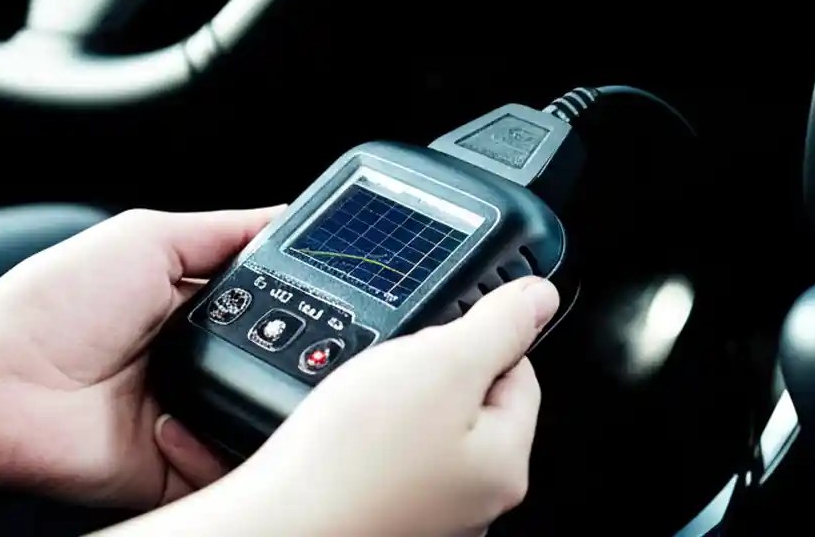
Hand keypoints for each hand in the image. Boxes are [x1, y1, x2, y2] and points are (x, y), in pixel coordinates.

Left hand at [0, 207, 278, 507]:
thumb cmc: (57, 303)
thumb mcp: (149, 239)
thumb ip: (225, 231)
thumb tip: (288, 214)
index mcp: (195, 309)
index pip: (273, 306)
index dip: (304, 303)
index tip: (336, 295)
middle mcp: (199, 364)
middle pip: (279, 364)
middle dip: (297, 358)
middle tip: (306, 348)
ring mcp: (190, 417)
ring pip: (262, 420)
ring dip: (260, 406)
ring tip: (231, 385)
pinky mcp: (175, 469)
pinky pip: (224, 469)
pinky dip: (210, 451)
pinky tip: (169, 425)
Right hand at [222, 277, 559, 536]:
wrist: (275, 523)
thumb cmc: (351, 459)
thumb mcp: (441, 363)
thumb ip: (499, 325)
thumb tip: (539, 299)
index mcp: (504, 464)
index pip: (518, 372)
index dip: (474, 340)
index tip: (433, 337)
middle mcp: (474, 500)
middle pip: (468, 402)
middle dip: (427, 375)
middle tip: (387, 374)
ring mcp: (426, 513)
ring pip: (420, 429)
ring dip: (391, 407)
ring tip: (357, 410)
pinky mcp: (381, 514)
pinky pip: (383, 459)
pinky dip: (364, 442)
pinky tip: (340, 440)